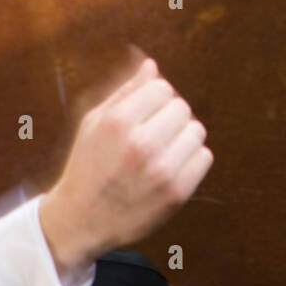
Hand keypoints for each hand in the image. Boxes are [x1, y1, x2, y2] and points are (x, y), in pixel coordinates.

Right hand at [39, 57, 212, 275]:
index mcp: (119, 122)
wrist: (81, 221)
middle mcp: (141, 145)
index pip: (162, 88)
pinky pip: (205, 157)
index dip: (155, 99)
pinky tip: (172, 167)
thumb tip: (152, 65)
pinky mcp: (176, 193)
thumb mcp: (95, 123)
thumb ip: (125, 91)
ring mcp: (161, 171)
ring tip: (162, 151)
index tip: (144, 114)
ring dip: (183, 138)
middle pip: (182, 108)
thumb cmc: (89, 164)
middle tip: (153, 134)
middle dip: (170, 117)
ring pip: (197, 131)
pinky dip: (192, 159)